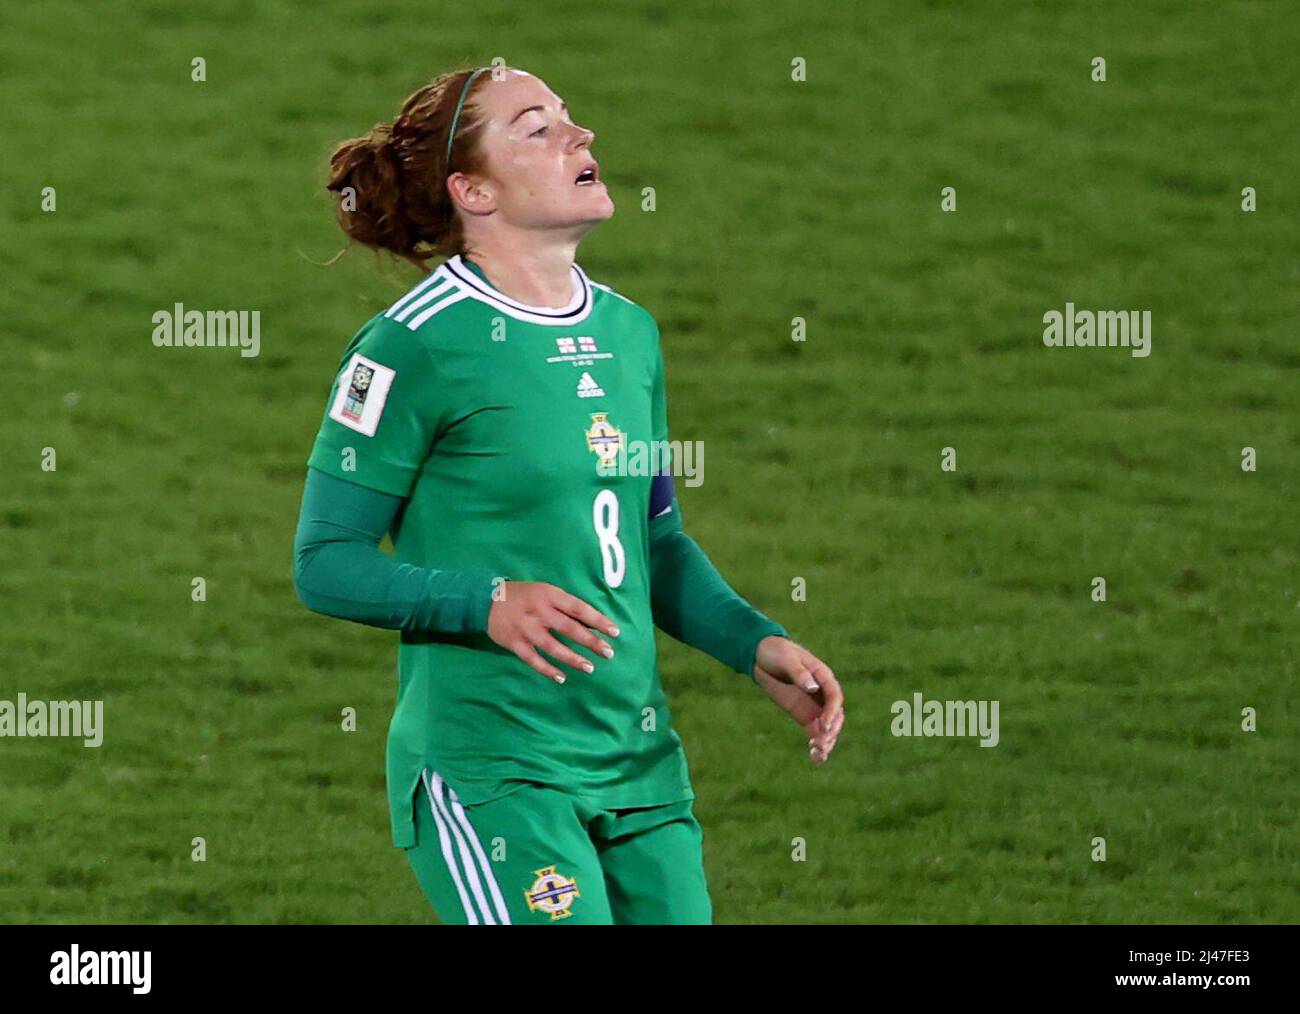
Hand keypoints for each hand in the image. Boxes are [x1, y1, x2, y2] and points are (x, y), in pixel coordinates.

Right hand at [487, 581, 618, 683]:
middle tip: (608, 653)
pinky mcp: (514, 642)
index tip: (615, 632)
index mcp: (550, 595)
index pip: (579, 608)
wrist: (487, 599)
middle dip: (591, 642)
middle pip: (569, 628)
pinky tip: (561, 678)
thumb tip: (591, 623)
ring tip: (589, 667)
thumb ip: (564, 606)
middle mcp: (539, 611)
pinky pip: (533, 659)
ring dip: (572, 658)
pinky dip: (547, 670)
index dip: (598, 621)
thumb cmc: (524, 596)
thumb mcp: (545, 591)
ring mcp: (526, 628)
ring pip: (553, 646)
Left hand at [752, 636, 843, 764]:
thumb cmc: (776, 651)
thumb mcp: (786, 659)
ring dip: (826, 741)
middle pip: (834, 715)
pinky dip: (817, 744)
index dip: (832, 712)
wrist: (761, 655)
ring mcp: (813, 705)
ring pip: (827, 727)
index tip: (824, 725)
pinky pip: (815, 731)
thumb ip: (799, 673)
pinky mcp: (803, 714)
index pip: (834, 696)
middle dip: (831, 730)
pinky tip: (815, 758)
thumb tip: (812, 687)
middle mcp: (822, 693)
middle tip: (821, 743)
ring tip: (818, 754)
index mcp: (823, 676)